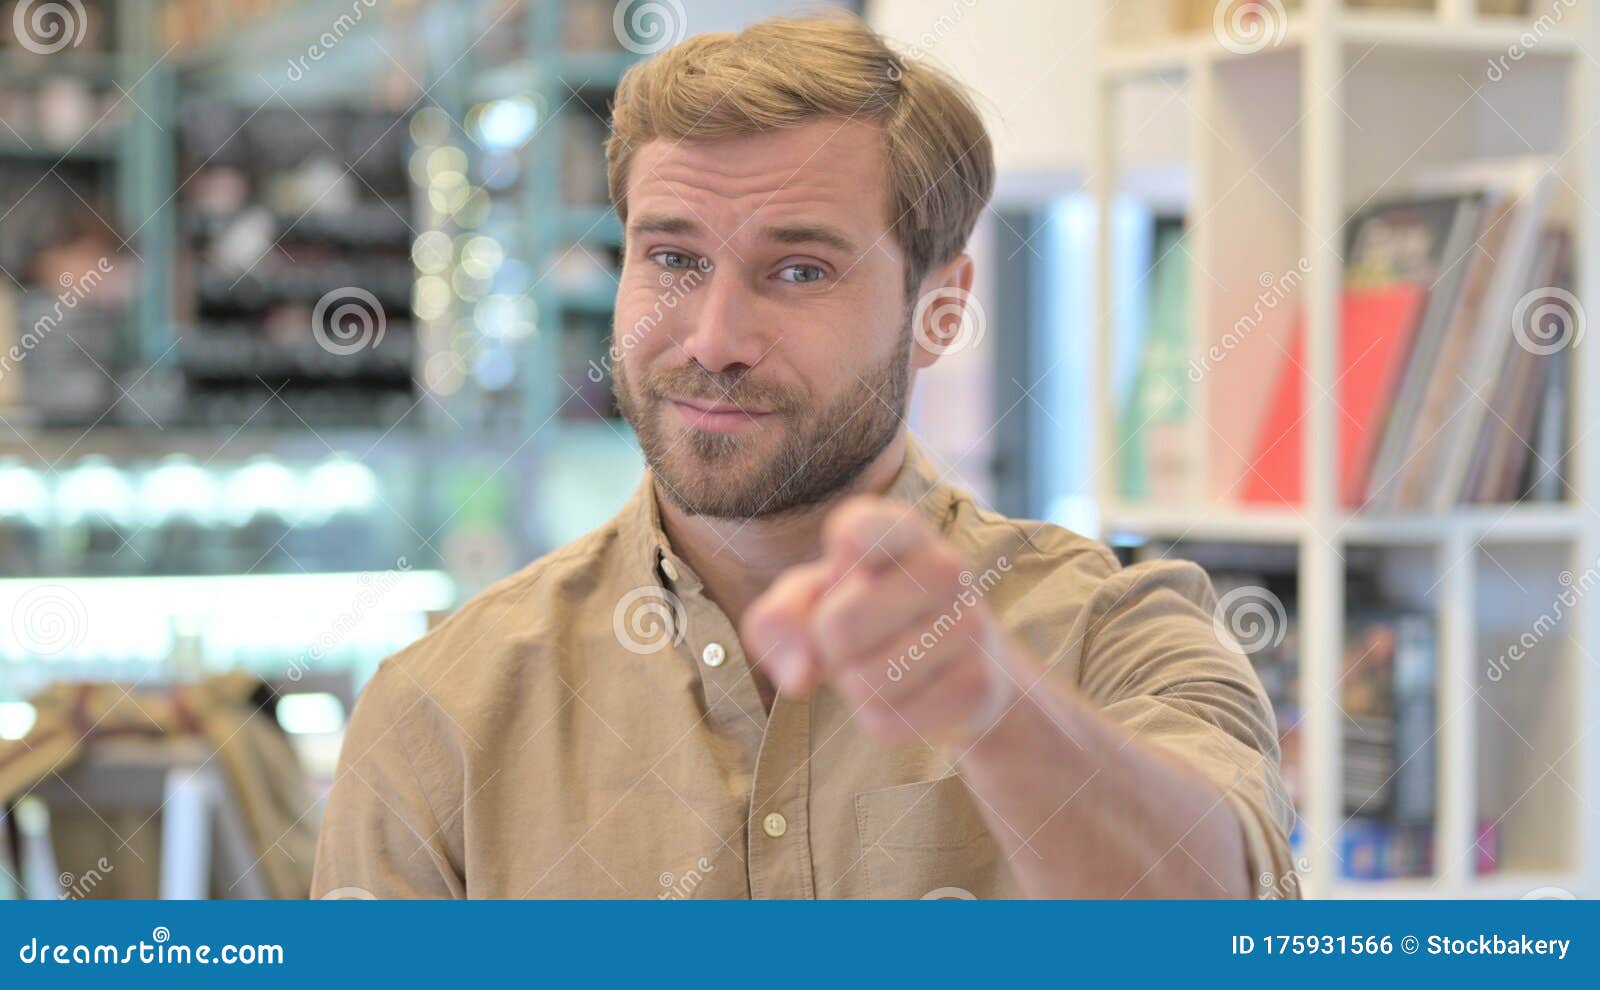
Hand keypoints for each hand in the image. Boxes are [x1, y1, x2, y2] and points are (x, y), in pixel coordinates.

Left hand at [740, 495, 1013, 743]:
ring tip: (885, 664)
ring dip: (856, 687)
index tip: (851, 543)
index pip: (873, 524)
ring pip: (863, 683)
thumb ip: (779, 620)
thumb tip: (798, 678)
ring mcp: (970, 626)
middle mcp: (945, 568)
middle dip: (830, 649)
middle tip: (857, 641)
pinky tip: (909, 694)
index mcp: (902, 532)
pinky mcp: (977, 685)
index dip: (856, 534)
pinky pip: (887, 721)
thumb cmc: (870, 617)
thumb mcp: (814, 600)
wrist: (964, 668)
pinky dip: (880, 718)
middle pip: (839, 628)